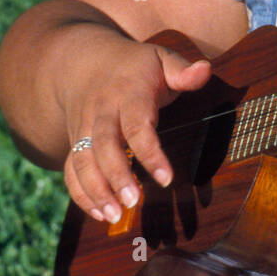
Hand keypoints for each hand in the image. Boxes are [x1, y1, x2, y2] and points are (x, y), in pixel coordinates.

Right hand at [61, 32, 211, 222]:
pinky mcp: (74, 143)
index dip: (149, 153)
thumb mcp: (161, 59)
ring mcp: (83, 129)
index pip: (136, 125)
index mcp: (127, 92)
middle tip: (134, 202)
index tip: (167, 179)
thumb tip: (205, 70)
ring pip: (82, 161)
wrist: (84, 63)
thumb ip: (182, 70)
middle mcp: (101, 112)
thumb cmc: (135, 67)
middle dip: (117, 176)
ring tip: (114, 216)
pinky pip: (71, 170)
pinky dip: (81, 194)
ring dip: (95, 191)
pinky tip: (100, 214)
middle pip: (103, 146)